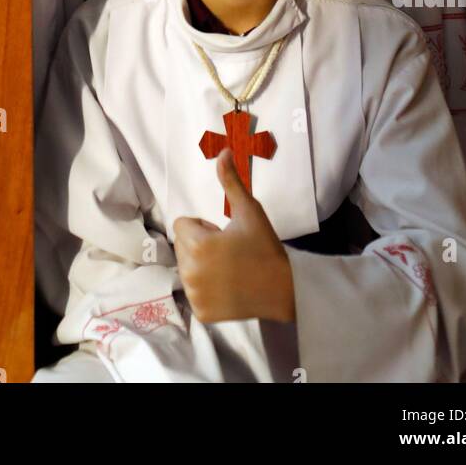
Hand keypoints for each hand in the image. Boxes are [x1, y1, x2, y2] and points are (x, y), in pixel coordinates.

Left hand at [173, 148, 296, 324]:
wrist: (283, 289)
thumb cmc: (264, 246)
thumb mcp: (249, 210)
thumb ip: (230, 181)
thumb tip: (222, 151)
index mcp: (197, 246)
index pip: (182, 225)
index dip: (203, 226)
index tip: (224, 234)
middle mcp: (190, 273)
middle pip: (182, 246)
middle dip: (200, 244)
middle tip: (228, 251)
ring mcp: (195, 296)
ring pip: (186, 268)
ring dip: (201, 265)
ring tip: (229, 268)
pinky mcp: (202, 313)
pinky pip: (194, 291)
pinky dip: (206, 288)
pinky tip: (228, 286)